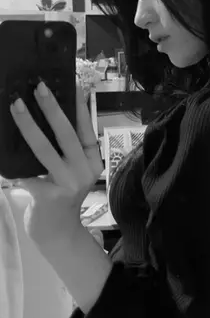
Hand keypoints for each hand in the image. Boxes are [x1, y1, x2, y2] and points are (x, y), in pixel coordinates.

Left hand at [10, 82, 103, 244]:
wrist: (58, 234)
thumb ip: (65, 151)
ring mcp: (68, 184)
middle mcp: (84, 171)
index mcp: (92, 161)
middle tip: (39, 86)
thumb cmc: (61, 196)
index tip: (73, 83)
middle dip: (52, 109)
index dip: (80, 107)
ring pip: (45, 149)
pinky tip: (1, 152)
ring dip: (28, 126)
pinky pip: (25, 172)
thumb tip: (45, 118)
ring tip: (16, 105)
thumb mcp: (71, 171)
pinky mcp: (49, 196)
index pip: (86, 129)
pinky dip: (10, 164)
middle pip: (67, 135)